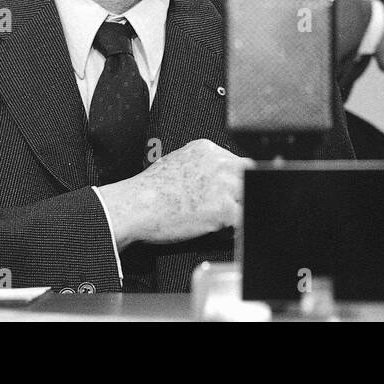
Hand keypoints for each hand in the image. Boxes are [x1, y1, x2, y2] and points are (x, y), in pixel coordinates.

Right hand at [99, 139, 250, 246]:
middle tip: (235, 206)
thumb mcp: (175, 163)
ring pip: (249, 195)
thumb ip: (200, 166)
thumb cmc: (147, 191)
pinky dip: (238, 228)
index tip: (232, 192)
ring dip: (240, 208)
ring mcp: (223, 185)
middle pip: (249, 174)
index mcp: (207, 150)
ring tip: (227, 221)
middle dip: (244, 191)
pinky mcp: (223, 208)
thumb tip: (210, 179)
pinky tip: (226, 233)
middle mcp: (219, 163)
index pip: (237, 161)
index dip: (236, 179)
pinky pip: (244, 218)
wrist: (134, 207)